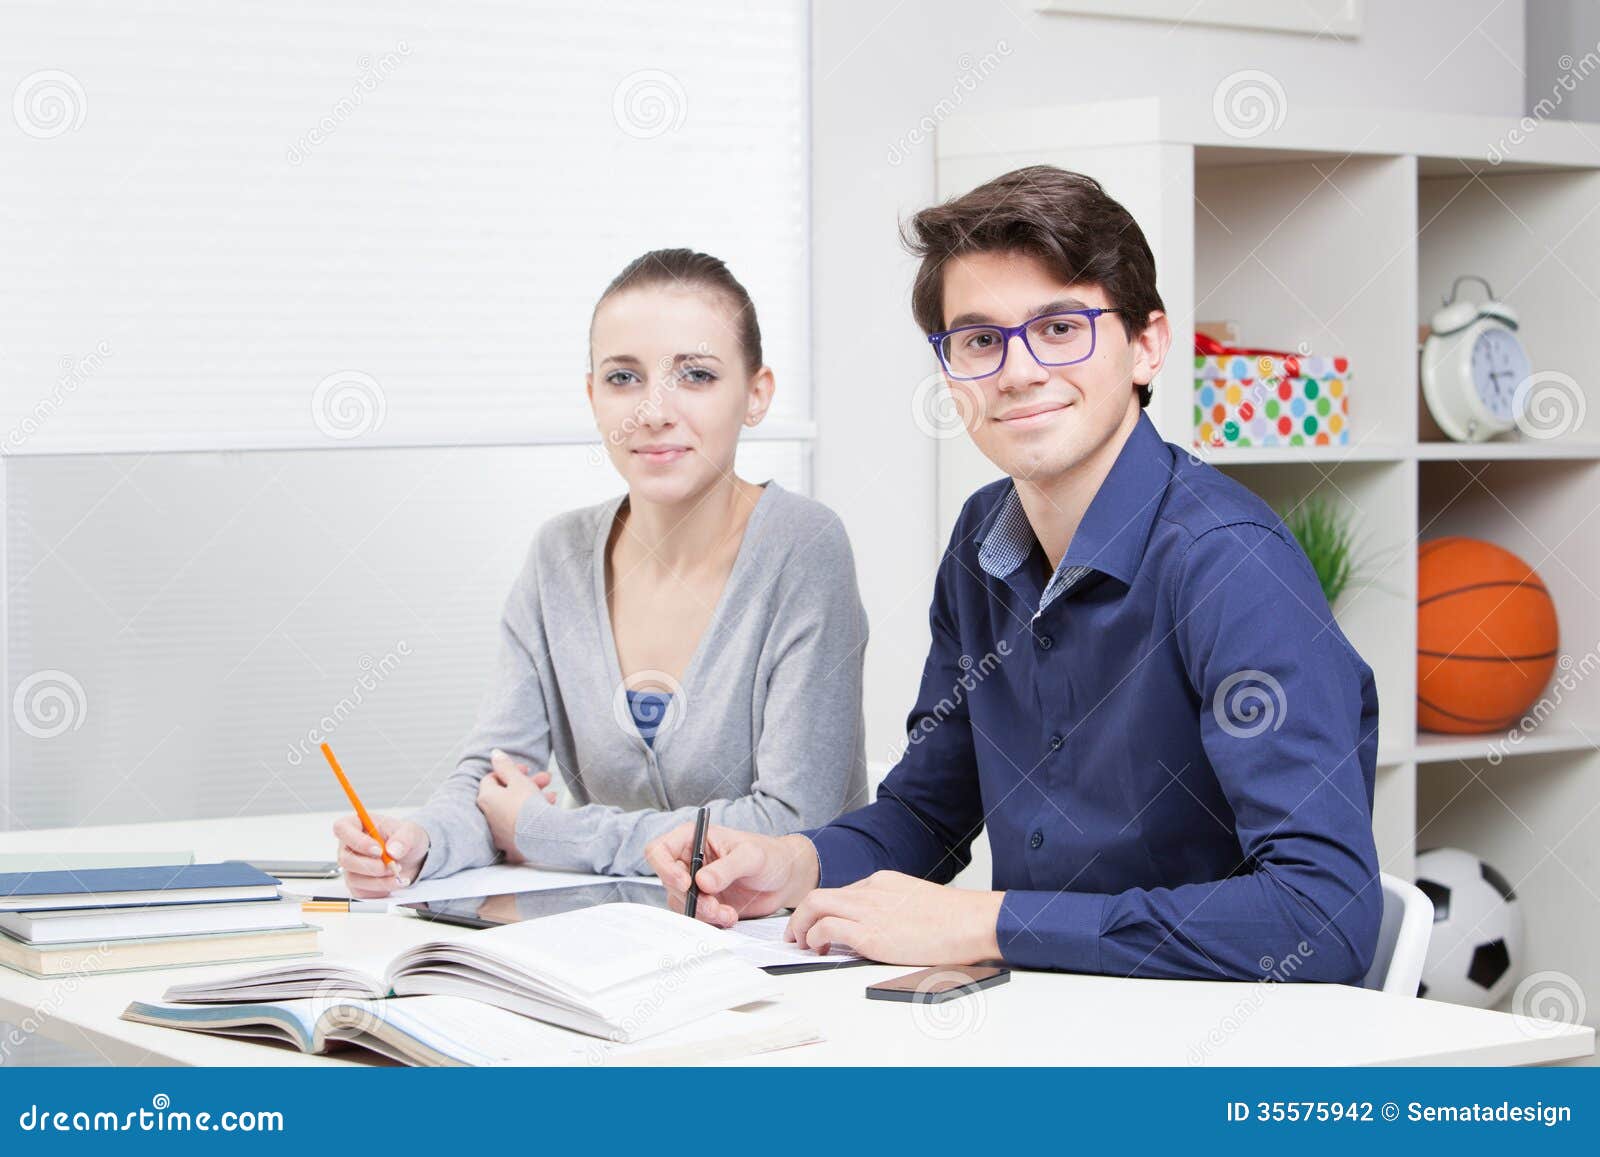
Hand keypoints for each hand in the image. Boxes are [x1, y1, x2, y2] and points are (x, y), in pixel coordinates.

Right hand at [332, 814, 427, 897]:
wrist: (411, 857)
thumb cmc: (403, 838)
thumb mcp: (410, 831)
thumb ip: (403, 838)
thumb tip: (393, 850)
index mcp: (356, 825)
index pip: (342, 828)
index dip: (357, 841)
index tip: (378, 849)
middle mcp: (349, 846)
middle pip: (345, 859)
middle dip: (370, 865)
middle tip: (391, 865)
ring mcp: (351, 867)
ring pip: (353, 878)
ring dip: (378, 879)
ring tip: (398, 872)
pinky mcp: (357, 884)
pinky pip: (362, 891)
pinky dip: (381, 889)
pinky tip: (395, 882)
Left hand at [476, 748, 556, 863]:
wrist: (539, 838)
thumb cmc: (527, 807)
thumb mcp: (518, 780)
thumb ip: (506, 766)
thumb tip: (494, 754)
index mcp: (487, 798)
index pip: (491, 779)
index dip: (509, 771)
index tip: (525, 770)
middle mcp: (489, 816)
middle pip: (506, 794)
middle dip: (527, 784)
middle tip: (545, 779)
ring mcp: (499, 832)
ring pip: (515, 809)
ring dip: (533, 798)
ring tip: (551, 796)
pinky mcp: (511, 844)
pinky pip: (520, 824)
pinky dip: (531, 816)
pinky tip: (547, 811)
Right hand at [643, 823, 818, 926]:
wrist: (785, 878)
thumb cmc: (770, 855)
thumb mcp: (751, 856)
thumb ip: (727, 868)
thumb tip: (702, 882)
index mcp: (693, 838)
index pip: (659, 850)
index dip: (665, 868)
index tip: (686, 884)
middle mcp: (689, 860)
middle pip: (669, 882)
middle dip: (691, 898)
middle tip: (715, 906)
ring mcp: (695, 884)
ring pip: (681, 903)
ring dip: (703, 913)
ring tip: (728, 913)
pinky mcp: (705, 903)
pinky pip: (695, 916)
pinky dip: (710, 921)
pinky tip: (730, 916)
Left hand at [785, 871, 1004, 964]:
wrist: (971, 922)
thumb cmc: (955, 920)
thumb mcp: (916, 903)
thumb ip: (892, 909)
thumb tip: (881, 930)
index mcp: (883, 882)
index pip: (842, 893)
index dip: (826, 911)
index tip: (819, 925)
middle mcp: (871, 891)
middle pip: (820, 895)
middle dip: (801, 915)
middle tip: (796, 934)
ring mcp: (869, 910)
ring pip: (816, 905)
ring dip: (801, 926)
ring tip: (801, 943)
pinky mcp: (871, 934)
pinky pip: (827, 928)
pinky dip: (815, 937)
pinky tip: (819, 949)